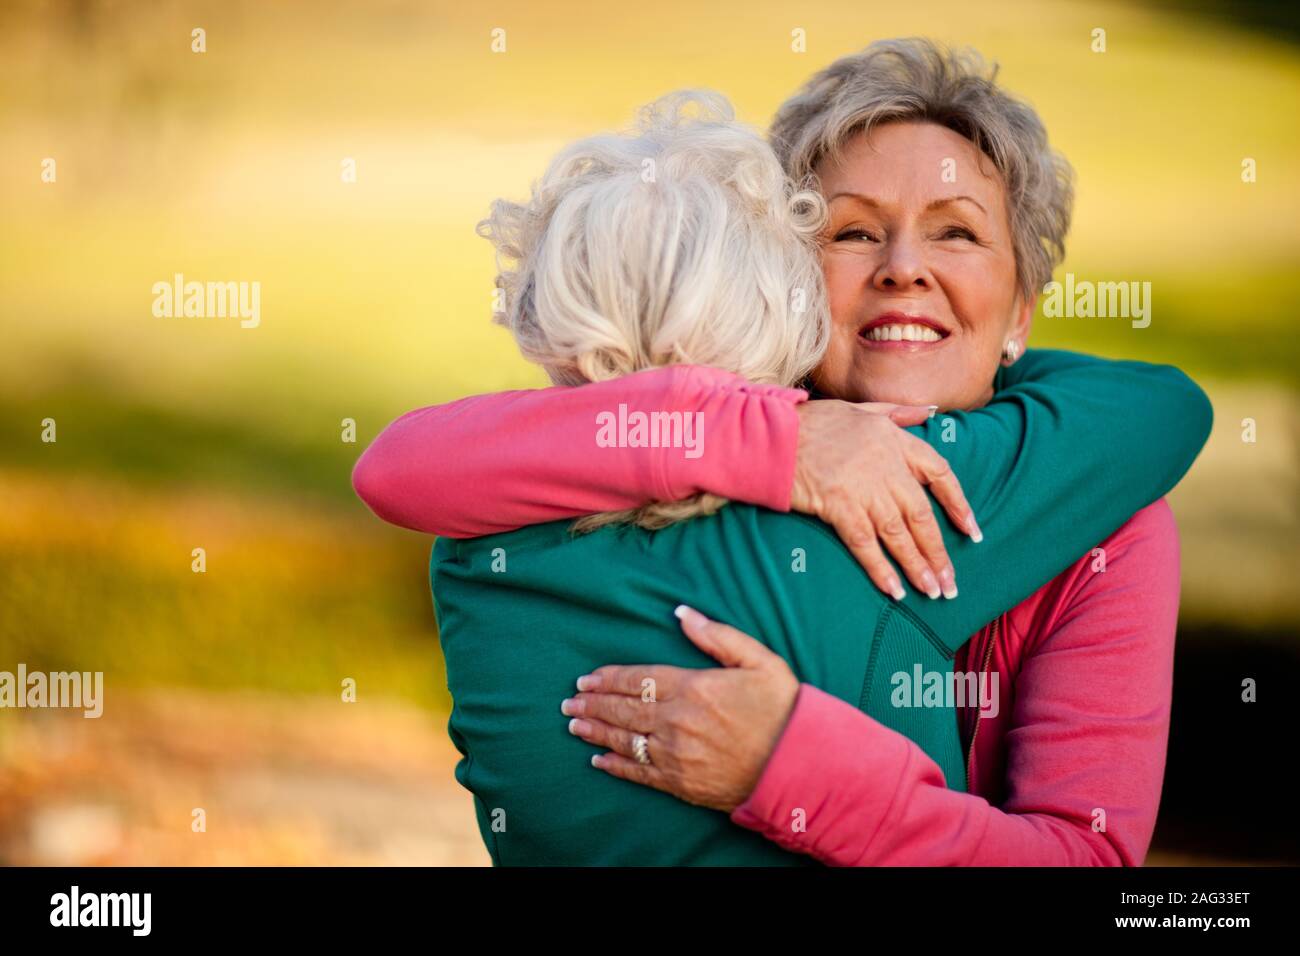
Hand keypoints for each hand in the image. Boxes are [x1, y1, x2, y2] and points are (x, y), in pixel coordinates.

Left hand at [561, 606, 798, 813]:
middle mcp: (678, 721)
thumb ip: (717, 636)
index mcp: (694, 687)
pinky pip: (639, 772)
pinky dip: (615, 765)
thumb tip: (682, 613)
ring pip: (625, 739)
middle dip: (593, 703)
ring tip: (574, 723)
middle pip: (624, 709)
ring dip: (596, 730)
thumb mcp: (758, 659)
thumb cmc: (781, 708)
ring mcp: (677, 754)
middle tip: (569, 701)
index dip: (608, 678)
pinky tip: (598, 759)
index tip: (586, 678)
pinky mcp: (681, 782)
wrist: (799, 764)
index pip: (638, 679)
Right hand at [791, 400, 980, 599]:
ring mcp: (863, 487)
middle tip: (949, 582)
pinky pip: (866, 544)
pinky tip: (894, 590)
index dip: (959, 505)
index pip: (940, 474)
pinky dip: (881, 569)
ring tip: (932, 592)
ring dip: (917, 566)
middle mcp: (886, 465)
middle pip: (921, 514)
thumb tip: (931, 411)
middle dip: (938, 552)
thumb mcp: (860, 409)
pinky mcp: (838, 506)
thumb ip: (898, 413)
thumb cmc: (812, 422)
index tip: (972, 532)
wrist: (772, 435)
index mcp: (895, 441)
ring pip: (899, 533)